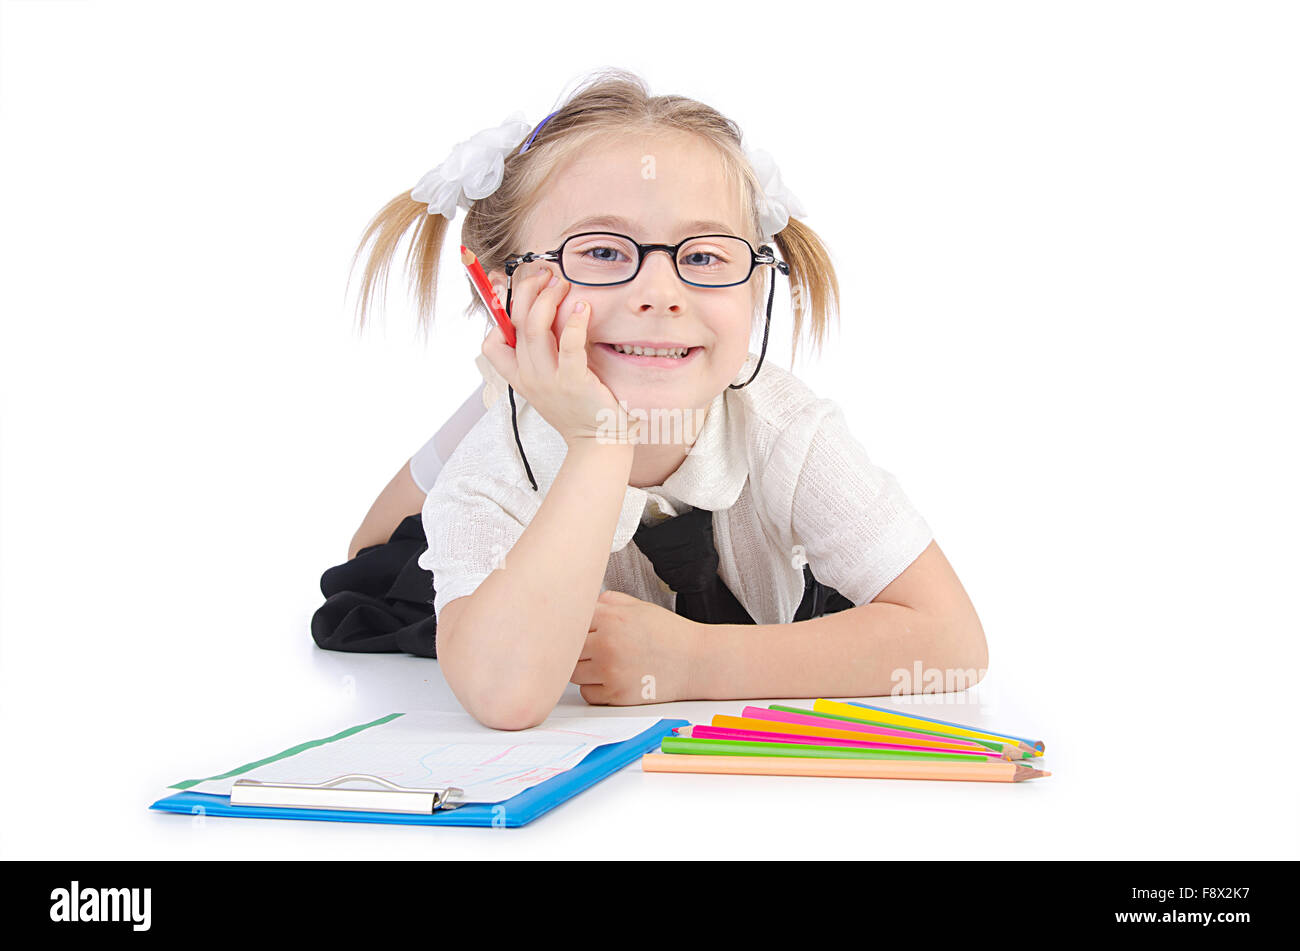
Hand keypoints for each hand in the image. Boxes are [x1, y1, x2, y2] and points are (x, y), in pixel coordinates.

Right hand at [481, 263, 638, 447]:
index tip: (511, 290)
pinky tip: (583, 308)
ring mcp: (549, 380)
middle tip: (545, 276)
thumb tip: (542, 316)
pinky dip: (574, 322)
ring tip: (562, 285)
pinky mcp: (573, 382)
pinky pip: (568, 345)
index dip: (497, 313)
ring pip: (534, 329)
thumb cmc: (579, 409)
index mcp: (520, 377)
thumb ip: (542, 355)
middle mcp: (529, 377)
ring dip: (546, 299)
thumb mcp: (549, 384)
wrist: (598, 443)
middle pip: (515, 323)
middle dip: (526, 291)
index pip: (491, 343)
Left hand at [570, 590, 700, 704]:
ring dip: (584, 669)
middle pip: (568, 649)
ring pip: (574, 673)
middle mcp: (607, 644)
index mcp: (610, 617)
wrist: (696, 662)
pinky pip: (587, 693)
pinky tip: (611, 678)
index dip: (576, 627)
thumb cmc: (670, 634)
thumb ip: (609, 601)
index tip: (584, 631)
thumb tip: (586, 602)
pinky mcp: (617, 694)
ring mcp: (610, 671)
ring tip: (604, 663)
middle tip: (595, 649)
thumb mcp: (640, 607)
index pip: (570, 621)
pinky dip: (594, 688)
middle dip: (579, 649)